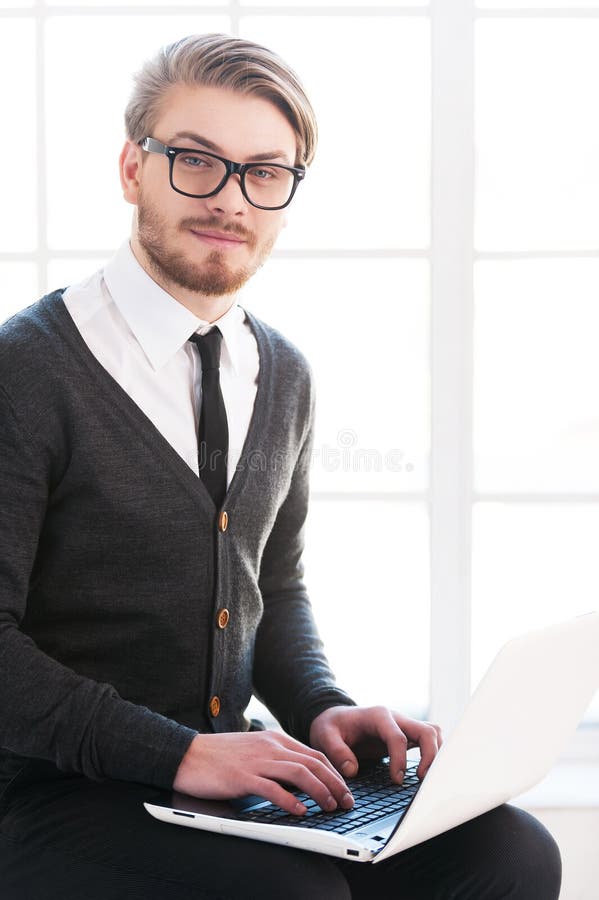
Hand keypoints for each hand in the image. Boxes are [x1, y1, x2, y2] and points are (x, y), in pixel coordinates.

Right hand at [173, 730, 354, 815]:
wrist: (187, 754)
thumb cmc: (219, 755)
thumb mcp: (254, 750)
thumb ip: (276, 759)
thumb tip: (300, 779)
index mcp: (274, 739)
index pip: (314, 754)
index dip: (334, 772)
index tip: (344, 789)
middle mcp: (270, 746)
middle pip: (313, 762)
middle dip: (335, 783)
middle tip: (347, 802)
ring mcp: (257, 760)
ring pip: (299, 773)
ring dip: (320, 791)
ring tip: (331, 807)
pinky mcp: (243, 777)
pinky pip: (273, 788)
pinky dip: (290, 800)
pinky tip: (300, 811)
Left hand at [309, 705, 442, 783]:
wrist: (335, 719)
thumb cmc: (331, 726)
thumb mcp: (324, 735)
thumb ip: (336, 751)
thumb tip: (352, 770)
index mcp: (378, 716)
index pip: (397, 737)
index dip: (399, 760)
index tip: (396, 781)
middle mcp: (396, 718)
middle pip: (426, 730)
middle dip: (430, 756)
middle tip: (421, 780)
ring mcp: (403, 725)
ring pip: (432, 733)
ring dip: (436, 754)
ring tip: (426, 779)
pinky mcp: (406, 735)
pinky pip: (428, 740)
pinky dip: (433, 754)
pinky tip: (426, 773)